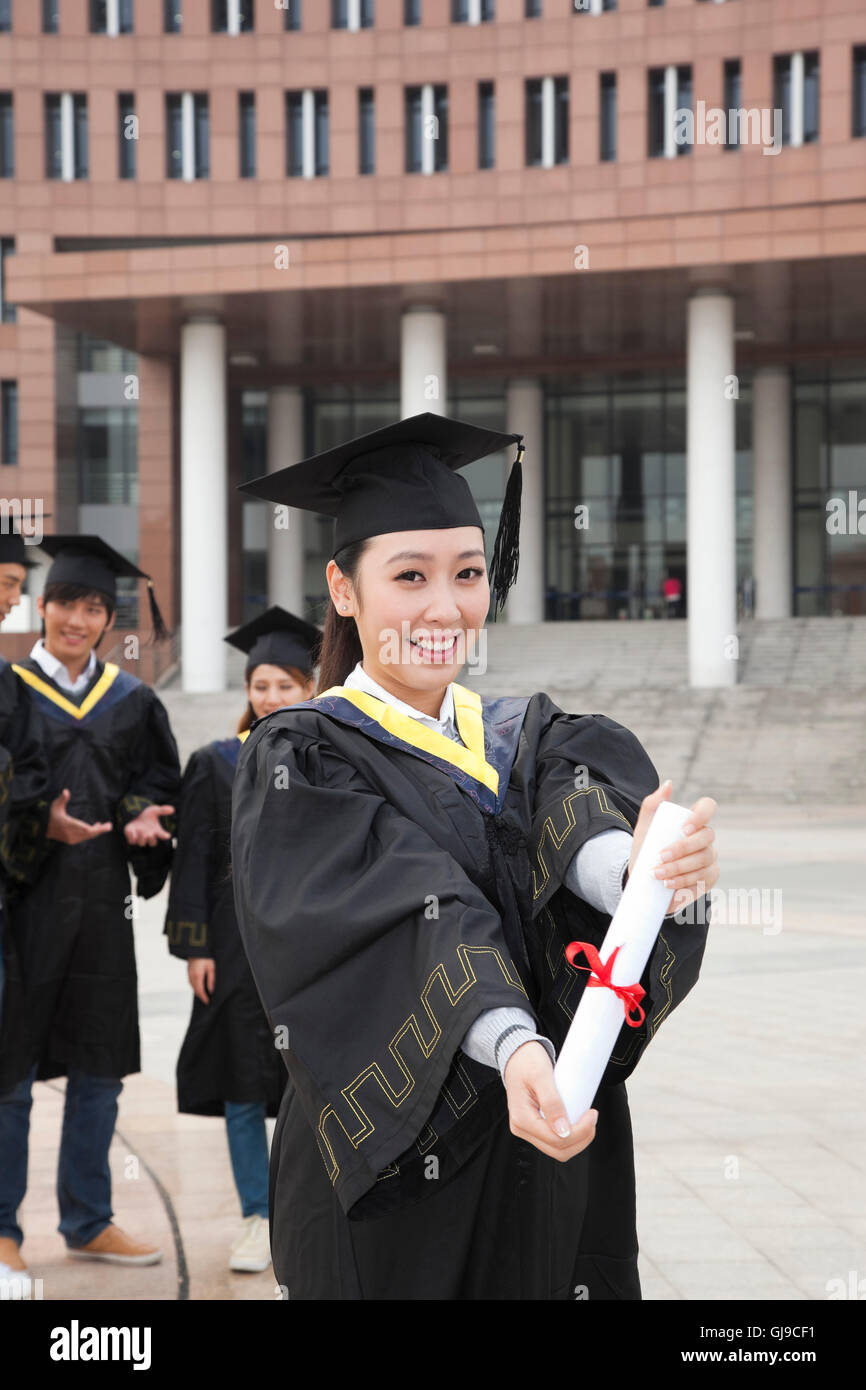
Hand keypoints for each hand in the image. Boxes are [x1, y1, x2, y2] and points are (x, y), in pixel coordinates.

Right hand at [47, 789, 112, 844]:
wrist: (43, 828)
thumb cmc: (51, 815)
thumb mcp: (55, 805)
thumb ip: (62, 799)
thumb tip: (66, 791)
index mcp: (69, 825)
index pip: (87, 829)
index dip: (98, 829)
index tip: (107, 827)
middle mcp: (71, 834)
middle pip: (89, 834)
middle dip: (100, 830)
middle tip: (109, 826)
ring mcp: (71, 839)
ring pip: (87, 836)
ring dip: (96, 831)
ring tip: (104, 825)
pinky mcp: (71, 841)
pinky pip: (84, 838)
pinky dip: (90, 833)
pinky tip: (95, 827)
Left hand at [124, 804, 174, 847]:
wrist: (135, 815)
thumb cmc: (147, 815)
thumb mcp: (155, 810)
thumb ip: (163, 810)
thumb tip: (172, 809)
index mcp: (156, 831)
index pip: (162, 835)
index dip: (164, 836)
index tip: (167, 835)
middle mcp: (149, 836)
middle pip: (152, 843)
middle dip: (151, 839)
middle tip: (150, 834)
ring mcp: (140, 838)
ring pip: (142, 843)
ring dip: (141, 838)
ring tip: (140, 829)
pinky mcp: (132, 838)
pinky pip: (132, 841)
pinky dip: (132, 837)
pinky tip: (132, 830)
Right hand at [188, 958, 215, 1003]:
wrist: (197, 948)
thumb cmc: (206, 957)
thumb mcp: (211, 968)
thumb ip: (211, 980)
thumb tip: (211, 991)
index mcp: (197, 976)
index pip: (200, 991)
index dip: (204, 998)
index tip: (207, 1002)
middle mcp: (191, 976)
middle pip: (195, 990)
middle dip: (201, 996)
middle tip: (207, 1000)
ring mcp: (189, 974)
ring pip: (192, 986)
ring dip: (198, 991)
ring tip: (204, 995)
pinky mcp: (188, 971)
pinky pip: (191, 982)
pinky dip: (195, 986)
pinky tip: (199, 986)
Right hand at [503, 1040, 596, 1160]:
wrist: (517, 1055)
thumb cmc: (527, 1061)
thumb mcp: (541, 1076)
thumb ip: (552, 1103)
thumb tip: (563, 1130)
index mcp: (522, 1118)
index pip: (555, 1140)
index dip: (579, 1132)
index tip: (591, 1114)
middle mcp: (522, 1128)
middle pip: (558, 1150)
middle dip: (581, 1138)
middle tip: (592, 1118)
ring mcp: (528, 1129)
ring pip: (558, 1149)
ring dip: (578, 1139)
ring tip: (587, 1120)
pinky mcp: (536, 1126)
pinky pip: (556, 1141)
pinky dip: (571, 1135)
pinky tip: (578, 1121)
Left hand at [628, 780, 718, 914]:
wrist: (644, 879)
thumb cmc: (647, 849)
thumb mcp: (644, 827)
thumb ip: (652, 804)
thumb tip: (669, 783)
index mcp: (694, 821)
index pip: (708, 807)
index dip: (701, 816)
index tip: (683, 829)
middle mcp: (707, 839)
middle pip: (706, 839)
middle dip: (682, 849)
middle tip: (660, 857)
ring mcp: (710, 860)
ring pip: (703, 862)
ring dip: (679, 869)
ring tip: (657, 874)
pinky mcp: (709, 880)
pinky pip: (702, 881)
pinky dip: (684, 884)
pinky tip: (669, 885)